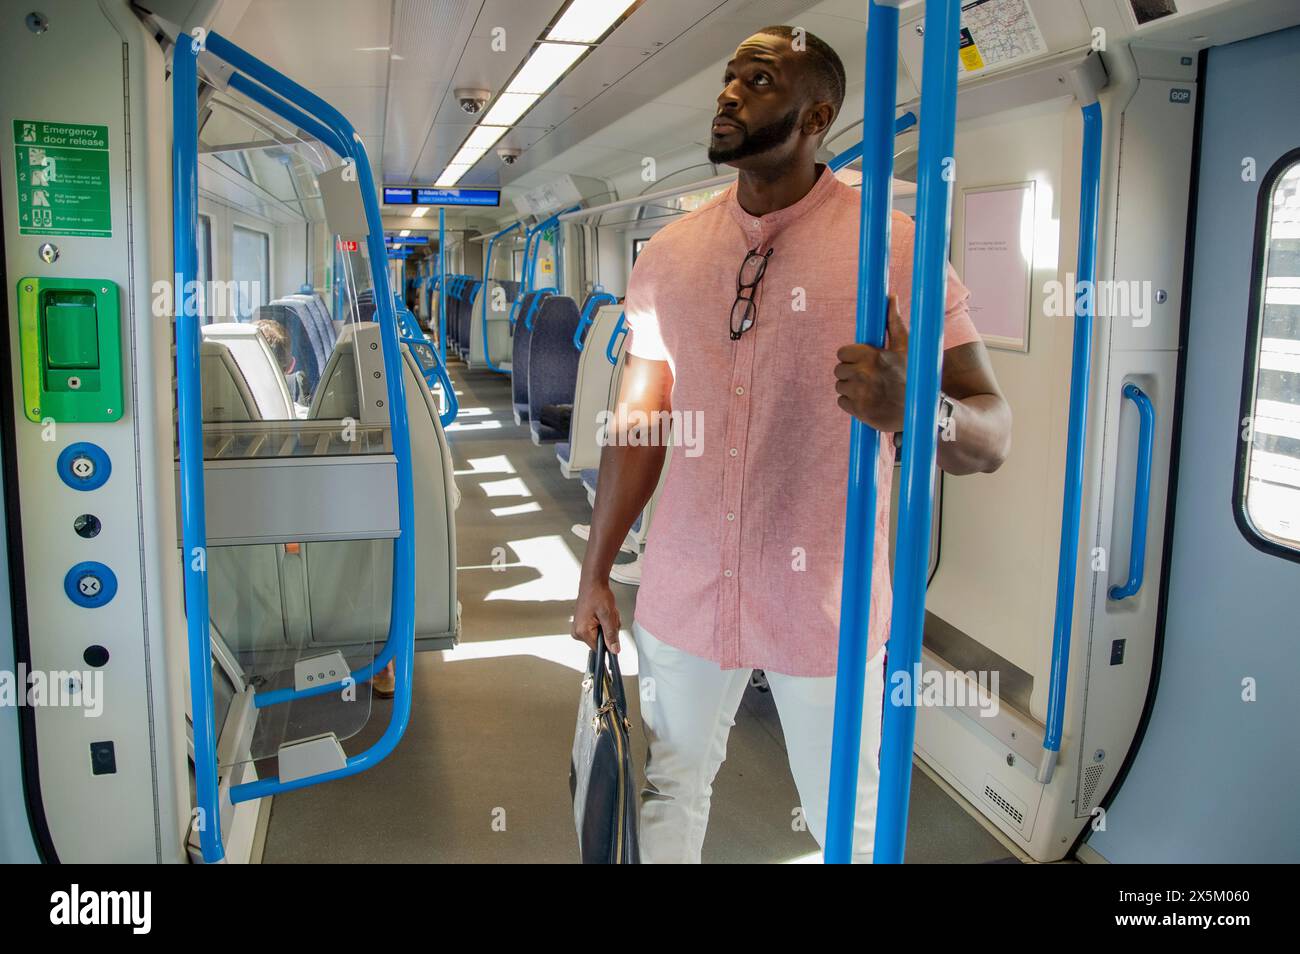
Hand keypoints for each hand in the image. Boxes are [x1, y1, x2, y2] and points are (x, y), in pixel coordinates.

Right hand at [572, 577, 620, 652]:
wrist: (593, 583)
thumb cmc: (597, 594)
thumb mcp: (608, 615)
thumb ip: (611, 635)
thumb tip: (614, 649)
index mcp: (582, 631)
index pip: (599, 648)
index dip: (609, 641)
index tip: (612, 631)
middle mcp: (577, 632)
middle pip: (600, 641)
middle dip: (608, 631)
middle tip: (609, 617)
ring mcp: (579, 628)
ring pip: (600, 635)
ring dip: (607, 626)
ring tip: (605, 613)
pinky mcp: (582, 624)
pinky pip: (597, 629)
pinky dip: (603, 623)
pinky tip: (602, 614)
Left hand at [834, 293, 908, 431]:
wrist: (920, 410)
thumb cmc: (912, 375)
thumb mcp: (906, 347)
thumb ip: (894, 322)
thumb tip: (890, 297)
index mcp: (873, 357)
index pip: (842, 353)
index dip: (851, 357)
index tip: (862, 361)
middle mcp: (864, 376)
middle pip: (838, 370)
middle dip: (850, 372)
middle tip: (867, 376)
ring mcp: (860, 395)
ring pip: (839, 386)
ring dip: (850, 387)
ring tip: (869, 389)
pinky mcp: (859, 412)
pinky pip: (842, 402)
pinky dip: (851, 403)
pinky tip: (866, 401)